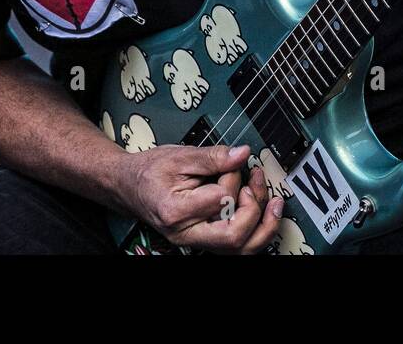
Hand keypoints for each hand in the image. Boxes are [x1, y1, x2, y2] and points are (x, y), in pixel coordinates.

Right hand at [119, 143, 283, 253]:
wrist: (128, 186)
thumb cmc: (149, 171)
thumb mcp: (179, 156)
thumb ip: (213, 156)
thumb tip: (242, 154)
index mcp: (177, 211)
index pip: (221, 200)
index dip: (233, 179)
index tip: (230, 164)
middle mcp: (186, 233)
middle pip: (233, 237)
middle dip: (254, 208)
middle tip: (255, 183)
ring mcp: (195, 240)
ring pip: (239, 249)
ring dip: (263, 226)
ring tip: (274, 202)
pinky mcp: (203, 239)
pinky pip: (234, 245)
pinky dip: (254, 230)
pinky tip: (264, 211)